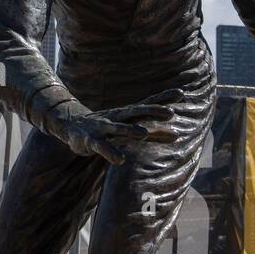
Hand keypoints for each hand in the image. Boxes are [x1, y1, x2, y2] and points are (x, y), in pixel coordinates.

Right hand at [51, 89, 179, 165]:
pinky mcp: (91, 140)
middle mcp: (118, 117)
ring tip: (143, 134)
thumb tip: (177, 135)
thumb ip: (154, 134)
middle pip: (137, 112)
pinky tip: (121, 160)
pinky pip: (102, 146)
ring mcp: (104, 128)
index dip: (164, 99)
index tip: (181, 93)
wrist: (72, 126)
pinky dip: (111, 152)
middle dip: (152, 111)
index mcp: (128, 114)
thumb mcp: (132, 130)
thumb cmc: (108, 127)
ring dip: (130, 129)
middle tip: (170, 113)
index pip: (148, 104)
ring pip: (118, 127)